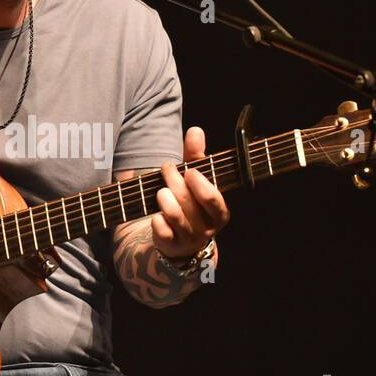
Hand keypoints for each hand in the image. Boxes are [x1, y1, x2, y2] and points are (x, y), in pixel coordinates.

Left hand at [151, 126, 229, 259]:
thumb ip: (195, 156)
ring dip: (164, 197)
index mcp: (219, 212)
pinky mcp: (171, 245)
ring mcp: (188, 238)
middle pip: (188, 201)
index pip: (212, 199)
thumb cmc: (189, 202)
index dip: (200, 184)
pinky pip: (162, 230)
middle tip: (167, 168)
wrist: (178, 239)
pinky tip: (156, 214)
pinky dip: (156, 219)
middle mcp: (207, 228)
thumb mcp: (194, 179)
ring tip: (161, 190)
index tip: (188, 171)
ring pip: (174, 215)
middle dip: (174, 180)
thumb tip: (196, 130)